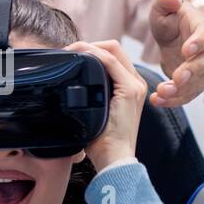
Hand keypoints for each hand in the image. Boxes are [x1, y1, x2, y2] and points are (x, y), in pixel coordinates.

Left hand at [64, 40, 148, 171]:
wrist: (115, 159)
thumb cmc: (102, 142)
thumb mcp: (94, 113)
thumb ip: (90, 97)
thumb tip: (68, 87)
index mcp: (129, 87)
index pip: (112, 55)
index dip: (91, 49)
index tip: (71, 55)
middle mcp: (136, 83)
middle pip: (113, 48)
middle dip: (89, 44)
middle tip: (68, 51)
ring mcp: (135, 85)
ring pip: (112, 50)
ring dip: (88, 46)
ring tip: (70, 52)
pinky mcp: (130, 90)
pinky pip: (111, 62)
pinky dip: (94, 54)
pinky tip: (79, 57)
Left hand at [150, 0, 203, 108]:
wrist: (178, 40)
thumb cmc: (172, 21)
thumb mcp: (165, 8)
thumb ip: (165, 0)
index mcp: (201, 28)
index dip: (199, 42)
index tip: (188, 50)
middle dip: (193, 71)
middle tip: (179, 77)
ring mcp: (202, 70)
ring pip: (198, 83)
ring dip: (182, 90)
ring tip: (163, 92)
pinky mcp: (192, 85)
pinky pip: (186, 96)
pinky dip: (172, 100)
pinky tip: (157, 101)